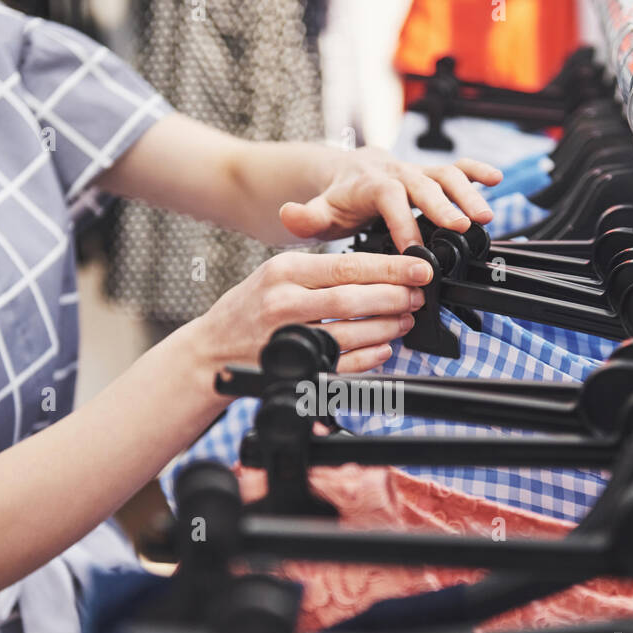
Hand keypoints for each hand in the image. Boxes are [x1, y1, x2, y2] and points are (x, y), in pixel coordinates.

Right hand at [191, 250, 432, 377]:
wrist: (211, 351)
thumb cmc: (249, 309)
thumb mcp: (276, 274)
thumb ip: (320, 271)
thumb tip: (377, 270)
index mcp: (285, 271)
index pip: (349, 265)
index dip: (392, 268)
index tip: (421, 267)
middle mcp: (284, 301)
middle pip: (354, 298)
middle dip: (395, 297)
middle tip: (418, 296)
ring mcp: (288, 337)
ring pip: (351, 332)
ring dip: (387, 327)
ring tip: (406, 319)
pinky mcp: (292, 366)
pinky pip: (340, 364)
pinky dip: (368, 357)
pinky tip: (384, 348)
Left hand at [279, 148, 503, 251]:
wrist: (345, 175)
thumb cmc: (335, 201)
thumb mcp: (316, 213)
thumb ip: (306, 217)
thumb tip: (290, 214)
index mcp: (369, 184)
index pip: (388, 198)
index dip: (402, 221)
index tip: (414, 250)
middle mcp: (396, 172)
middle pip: (423, 183)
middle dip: (444, 204)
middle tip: (463, 227)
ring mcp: (416, 172)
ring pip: (446, 174)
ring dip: (468, 192)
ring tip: (485, 217)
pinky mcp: (431, 174)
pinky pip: (456, 168)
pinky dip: (477, 171)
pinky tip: (496, 180)